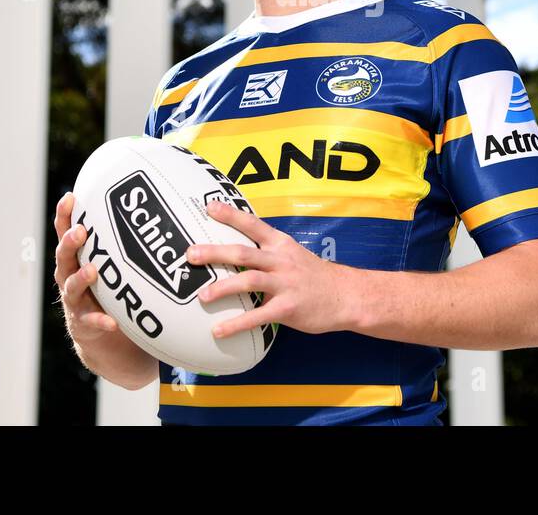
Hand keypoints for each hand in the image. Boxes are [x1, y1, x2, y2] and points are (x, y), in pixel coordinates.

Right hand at [53, 191, 122, 350]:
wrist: (101, 333)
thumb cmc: (109, 287)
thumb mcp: (111, 263)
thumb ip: (121, 242)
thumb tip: (151, 208)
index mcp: (75, 258)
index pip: (65, 233)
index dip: (64, 216)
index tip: (70, 197)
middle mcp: (69, 276)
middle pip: (64, 256)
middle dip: (70, 243)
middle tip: (80, 231)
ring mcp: (74, 300)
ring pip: (71, 287)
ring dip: (80, 278)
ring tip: (92, 270)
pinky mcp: (83, 322)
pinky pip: (91, 321)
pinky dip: (100, 321)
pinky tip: (111, 321)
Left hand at [186, 200, 358, 339]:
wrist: (346, 296)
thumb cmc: (314, 276)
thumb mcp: (292, 255)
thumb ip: (267, 252)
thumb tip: (235, 251)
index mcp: (281, 244)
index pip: (253, 225)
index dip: (231, 215)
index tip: (209, 207)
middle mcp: (281, 260)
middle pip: (244, 252)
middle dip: (215, 252)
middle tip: (191, 254)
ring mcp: (285, 284)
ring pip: (249, 281)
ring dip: (223, 288)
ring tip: (202, 296)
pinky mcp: (288, 308)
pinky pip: (258, 316)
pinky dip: (236, 324)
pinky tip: (218, 330)